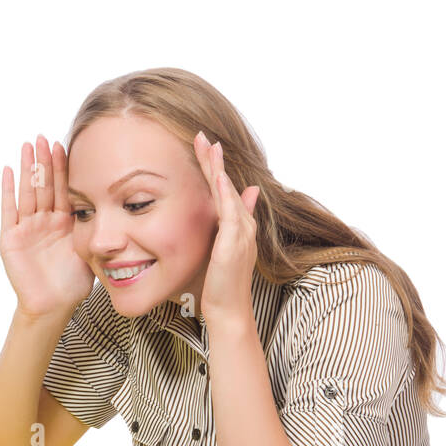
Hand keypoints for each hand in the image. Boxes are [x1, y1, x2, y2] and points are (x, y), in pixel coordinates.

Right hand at [0, 134, 95, 320]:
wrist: (53, 306)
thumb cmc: (72, 283)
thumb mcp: (89, 249)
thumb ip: (96, 227)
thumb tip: (121, 206)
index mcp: (65, 221)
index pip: (63, 188)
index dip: (63, 167)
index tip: (64, 144)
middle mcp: (45, 221)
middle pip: (44, 184)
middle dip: (44, 161)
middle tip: (44, 137)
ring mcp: (27, 228)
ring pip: (28, 192)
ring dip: (27, 168)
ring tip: (27, 145)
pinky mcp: (11, 239)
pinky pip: (9, 210)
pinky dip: (8, 191)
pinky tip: (7, 171)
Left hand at [194, 131, 259, 325]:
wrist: (228, 310)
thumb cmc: (220, 284)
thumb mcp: (220, 251)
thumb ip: (226, 229)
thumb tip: (237, 206)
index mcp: (237, 225)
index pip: (223, 189)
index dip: (213, 167)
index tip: (203, 147)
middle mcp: (243, 225)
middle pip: (227, 185)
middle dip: (215, 160)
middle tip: (203, 136)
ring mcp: (241, 234)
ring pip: (229, 194)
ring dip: (219, 169)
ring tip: (211, 147)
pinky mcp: (234, 244)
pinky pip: (231, 214)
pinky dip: (225, 194)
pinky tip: (218, 178)